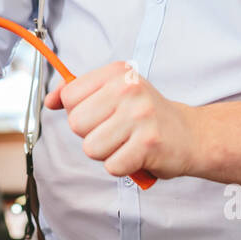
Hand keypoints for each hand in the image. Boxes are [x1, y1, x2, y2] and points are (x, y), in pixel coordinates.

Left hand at [44, 61, 199, 180]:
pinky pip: (112, 166)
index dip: (79, 111)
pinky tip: (137, 155)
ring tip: (126, 143)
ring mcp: (140, 116)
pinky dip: (122, 166)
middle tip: (116, 131)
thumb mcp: (114, 92)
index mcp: (117, 72)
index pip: (69, 96)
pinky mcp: (149, 144)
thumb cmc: (146, 116)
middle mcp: (129, 89)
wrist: (190, 135)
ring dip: (106, 153)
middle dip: (91, 134)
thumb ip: (79, 94)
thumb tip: (50, 100)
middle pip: (77, 124)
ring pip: (91, 148)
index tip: (100, 113)